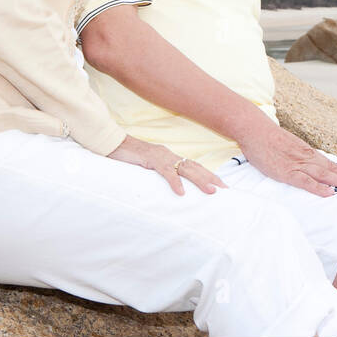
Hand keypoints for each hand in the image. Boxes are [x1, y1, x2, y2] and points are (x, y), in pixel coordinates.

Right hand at [108, 135, 226, 195]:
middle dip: (211, 178)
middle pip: (194, 167)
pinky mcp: (149, 159)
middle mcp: (168, 155)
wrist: (111, 144)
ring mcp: (160, 156)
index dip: (208, 174)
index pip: (193, 166)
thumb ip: (156, 174)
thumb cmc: (127, 157)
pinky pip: (165, 172)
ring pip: (185, 168)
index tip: (221, 184)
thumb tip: (167, 188)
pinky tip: (182, 192)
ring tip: (211, 191)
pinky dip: (174, 182)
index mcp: (169, 157)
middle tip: (225, 189)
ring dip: (200, 180)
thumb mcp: (145, 167)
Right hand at [237, 120, 336, 197]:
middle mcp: (305, 157)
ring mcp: (297, 164)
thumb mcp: (287, 146)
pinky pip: (306, 182)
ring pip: (323, 174)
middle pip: (330, 169)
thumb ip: (297, 155)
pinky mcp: (287, 172)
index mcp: (306, 151)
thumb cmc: (268, 138)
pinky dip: (318, 188)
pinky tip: (329, 193)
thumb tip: (304, 163)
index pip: (328, 163)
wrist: (255, 130)